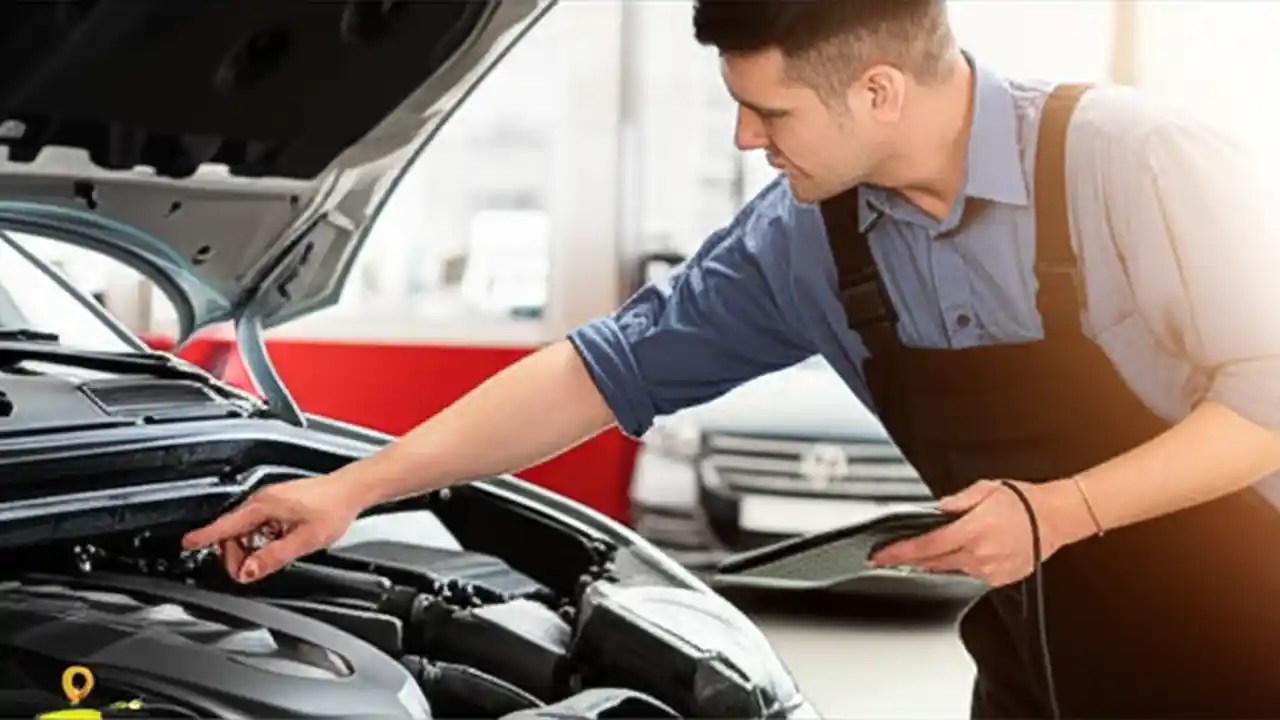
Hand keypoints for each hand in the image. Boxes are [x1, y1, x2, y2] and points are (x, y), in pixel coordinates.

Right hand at [181, 473, 363, 582]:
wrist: (351, 490)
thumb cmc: (332, 507)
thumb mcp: (303, 540)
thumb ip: (272, 557)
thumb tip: (247, 572)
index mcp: (264, 506)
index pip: (225, 525)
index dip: (204, 536)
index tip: (187, 544)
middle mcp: (263, 500)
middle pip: (232, 532)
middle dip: (235, 554)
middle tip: (248, 572)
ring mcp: (271, 501)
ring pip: (245, 530)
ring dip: (250, 548)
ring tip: (268, 559)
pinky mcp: (279, 505)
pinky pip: (258, 525)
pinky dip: (261, 539)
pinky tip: (278, 545)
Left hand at [868, 479, 1076, 586]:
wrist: (1055, 518)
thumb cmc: (1024, 501)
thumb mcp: (984, 489)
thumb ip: (955, 501)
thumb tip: (935, 510)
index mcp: (971, 530)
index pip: (925, 546)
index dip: (899, 552)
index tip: (881, 556)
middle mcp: (979, 553)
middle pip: (932, 562)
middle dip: (909, 559)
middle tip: (890, 556)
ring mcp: (989, 569)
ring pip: (949, 568)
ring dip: (936, 560)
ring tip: (927, 550)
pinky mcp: (998, 578)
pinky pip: (970, 574)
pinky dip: (961, 563)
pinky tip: (964, 551)